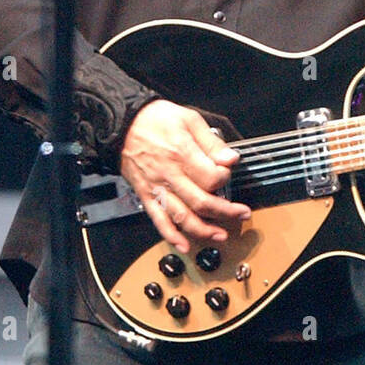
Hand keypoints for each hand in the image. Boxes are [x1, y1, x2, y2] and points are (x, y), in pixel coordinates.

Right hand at [120, 99, 250, 253]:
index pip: (211, 177)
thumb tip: (231, 158)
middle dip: (226, 212)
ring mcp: (157, 188)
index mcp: (182, 153)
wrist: (122, 125)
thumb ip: (211, 142)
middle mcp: (170, 174)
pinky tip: (184, 245)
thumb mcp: (189, 119)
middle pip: (201, 201)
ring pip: (182, 216)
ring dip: (203, 230)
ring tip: (220, 235)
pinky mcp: (145, 195)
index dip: (225, 178)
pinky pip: (159, 220)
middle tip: (241, 214)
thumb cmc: (156, 119)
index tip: (227, 173)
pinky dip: (171, 236)